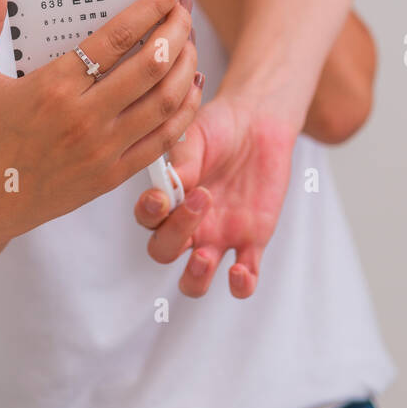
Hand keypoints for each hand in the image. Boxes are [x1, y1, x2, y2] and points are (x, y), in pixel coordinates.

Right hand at [0, 0, 200, 246]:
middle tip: (184, 6)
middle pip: (153, 64)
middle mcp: (84, 118)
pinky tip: (191, 85)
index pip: (118, 37)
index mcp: (52, 86)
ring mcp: (102, 150)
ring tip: (189, 40)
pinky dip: (185, 109)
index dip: (153, 6)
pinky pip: (163, 140)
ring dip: (187, 65)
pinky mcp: (111, 176)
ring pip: (166, 101)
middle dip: (178, 28)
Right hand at [133, 94, 297, 298]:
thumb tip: (168, 186)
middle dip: (176, 234)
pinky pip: (245, 278)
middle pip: (164, 251)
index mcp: (169, 198)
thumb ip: (181, 163)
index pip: (148, 219)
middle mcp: (188, 224)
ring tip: (204, 258)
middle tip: (200, 200)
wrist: (258, 122)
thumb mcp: (194, 137)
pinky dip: (241, 284)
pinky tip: (239, 271)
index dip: (149, 214)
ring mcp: (218, 237)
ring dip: (195, 278)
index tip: (160, 198)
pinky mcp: (251, 242)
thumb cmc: (219, 127)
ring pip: (195, 281)